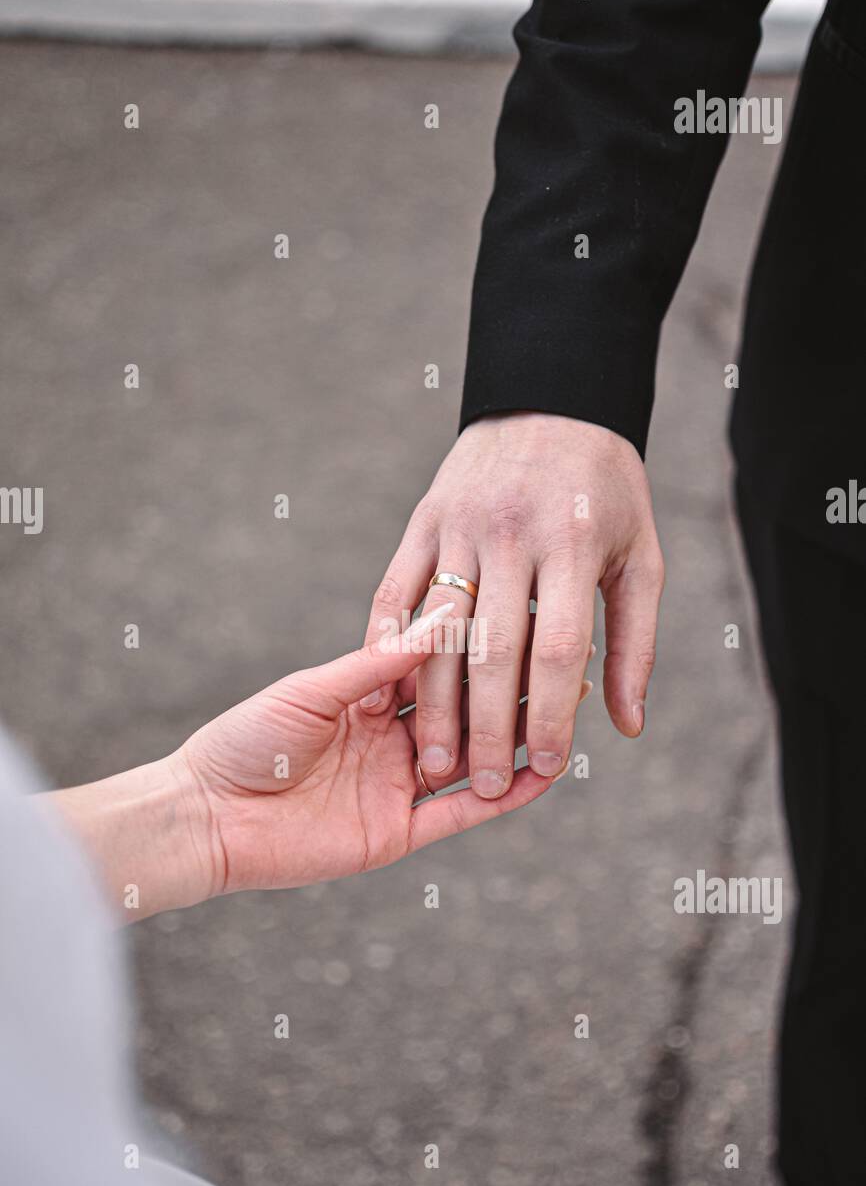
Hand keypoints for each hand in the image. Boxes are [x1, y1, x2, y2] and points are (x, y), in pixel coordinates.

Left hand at [50, 604, 555, 920]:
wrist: (208, 815)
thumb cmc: (246, 739)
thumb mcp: (314, 691)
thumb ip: (380, 664)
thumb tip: (442, 616)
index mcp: (369, 696)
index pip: (440, 666)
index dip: (484, 646)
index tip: (530, 615)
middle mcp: (392, 738)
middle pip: (466, 710)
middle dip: (514, 689)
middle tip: (571, 663)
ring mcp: (398, 785)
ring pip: (473, 759)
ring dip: (519, 739)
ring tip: (571, 713)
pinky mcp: (397, 832)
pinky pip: (461, 812)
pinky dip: (503, 796)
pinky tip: (543, 776)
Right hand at [361, 413, 664, 797]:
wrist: (552, 399)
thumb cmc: (607, 491)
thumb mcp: (640, 559)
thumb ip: (635, 643)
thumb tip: (629, 726)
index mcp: (571, 545)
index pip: (557, 650)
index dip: (553, 717)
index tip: (550, 771)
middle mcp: (510, 535)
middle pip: (492, 651)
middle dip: (488, 728)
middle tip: (481, 787)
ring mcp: (458, 526)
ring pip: (437, 631)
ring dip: (432, 703)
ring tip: (432, 761)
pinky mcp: (422, 520)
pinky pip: (395, 592)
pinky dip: (385, 646)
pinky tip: (385, 697)